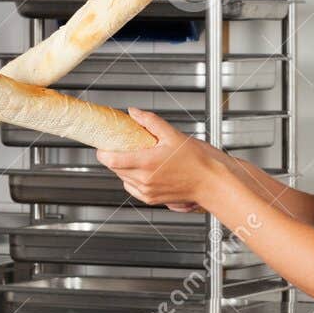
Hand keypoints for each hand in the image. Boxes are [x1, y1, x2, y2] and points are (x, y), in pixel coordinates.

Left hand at [97, 108, 228, 207]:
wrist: (211, 182)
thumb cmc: (198, 161)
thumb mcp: (172, 135)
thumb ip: (150, 122)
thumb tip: (134, 113)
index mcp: (146, 163)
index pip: (110, 160)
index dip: (102, 151)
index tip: (103, 144)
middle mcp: (144, 180)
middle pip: (114, 168)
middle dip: (114, 156)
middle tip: (122, 145)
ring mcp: (147, 192)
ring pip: (122, 178)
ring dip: (123, 167)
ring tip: (136, 156)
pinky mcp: (151, 199)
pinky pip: (132, 188)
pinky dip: (132, 178)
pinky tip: (143, 170)